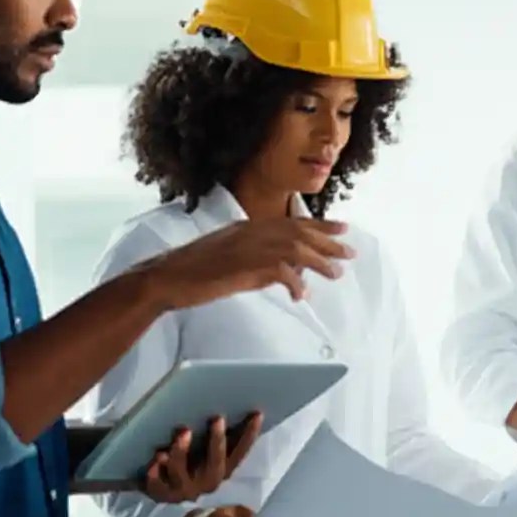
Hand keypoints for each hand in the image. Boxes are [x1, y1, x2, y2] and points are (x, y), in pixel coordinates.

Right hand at [143, 218, 354, 308]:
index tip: (342, 228)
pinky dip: (296, 283)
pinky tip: (301, 295)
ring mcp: (248, 247)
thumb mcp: (229, 255)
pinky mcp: (244, 266)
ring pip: (296, 249)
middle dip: (329, 242)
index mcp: (248, 226)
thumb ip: (257, 258)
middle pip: (300, 232)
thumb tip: (285, 270)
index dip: (320, 225)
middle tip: (351, 252)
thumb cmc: (193, 270)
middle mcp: (251, 231)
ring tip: (337, 274)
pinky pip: (281, 272)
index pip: (292, 222)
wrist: (166, 277)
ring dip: (320, 262)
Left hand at [144, 413, 262, 502]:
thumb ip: (218, 438)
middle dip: (218, 441)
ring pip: (183, 475)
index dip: (250, 436)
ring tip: (182, 433)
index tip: (257, 414)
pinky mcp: (163, 495)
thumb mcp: (207, 451)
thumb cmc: (190, 462)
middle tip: (218, 418)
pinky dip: (155, 476)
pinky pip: (158, 488)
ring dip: (181, 453)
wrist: (165, 493)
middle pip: (216, 464)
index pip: (240, 453)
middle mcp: (207, 482)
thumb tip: (228, 405)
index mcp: (222, 470)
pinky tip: (153, 463)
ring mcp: (185, 490)